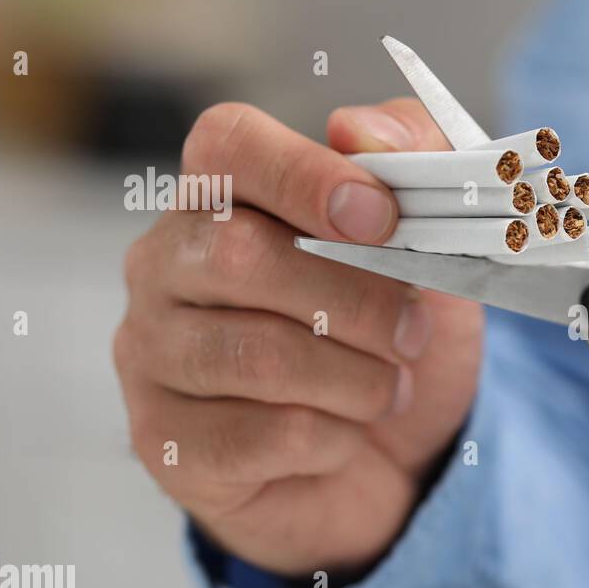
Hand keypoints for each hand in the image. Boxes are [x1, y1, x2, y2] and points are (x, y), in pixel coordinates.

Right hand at [114, 100, 482, 575]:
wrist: (396, 459)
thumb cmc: (393, 339)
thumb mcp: (436, 248)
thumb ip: (417, 163)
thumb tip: (360, 128)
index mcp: (226, 196)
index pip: (229, 145)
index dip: (307, 174)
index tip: (382, 218)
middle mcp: (166, 264)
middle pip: (239, 254)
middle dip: (357, 300)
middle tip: (412, 332)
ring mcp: (151, 353)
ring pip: (254, 354)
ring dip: (355, 379)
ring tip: (388, 389)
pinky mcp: (165, 440)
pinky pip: (259, 436)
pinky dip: (331, 439)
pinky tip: (342, 435)